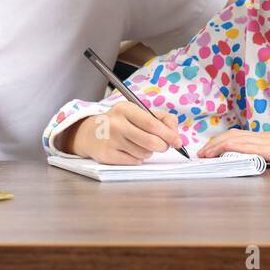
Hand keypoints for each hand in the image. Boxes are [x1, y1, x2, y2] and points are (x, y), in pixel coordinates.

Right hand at [66, 102, 183, 164]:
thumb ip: (161, 119)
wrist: (90, 133)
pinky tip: (129, 151)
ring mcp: (111, 140)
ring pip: (143, 153)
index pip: (151, 123)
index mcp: (125, 109)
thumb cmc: (120, 122)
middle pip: (150, 141)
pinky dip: (137, 159)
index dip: (168, 134)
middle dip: (162, 146)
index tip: (178, 142)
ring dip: (147, 152)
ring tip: (138, 145)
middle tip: (163, 146)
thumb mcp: (137, 113)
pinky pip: (134, 161)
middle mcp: (116, 123)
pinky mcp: (107, 155)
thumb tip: (176, 135)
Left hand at [198, 128, 269, 166]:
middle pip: (232, 136)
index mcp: (266, 139)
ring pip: (237, 140)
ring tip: (205, 155)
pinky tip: (225, 151)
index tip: (207, 150)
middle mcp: (264, 138)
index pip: (237, 136)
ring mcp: (269, 143)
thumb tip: (257, 163)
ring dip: (218, 146)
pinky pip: (251, 147)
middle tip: (199, 154)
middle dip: (213, 144)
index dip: (220, 142)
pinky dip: (235, 147)